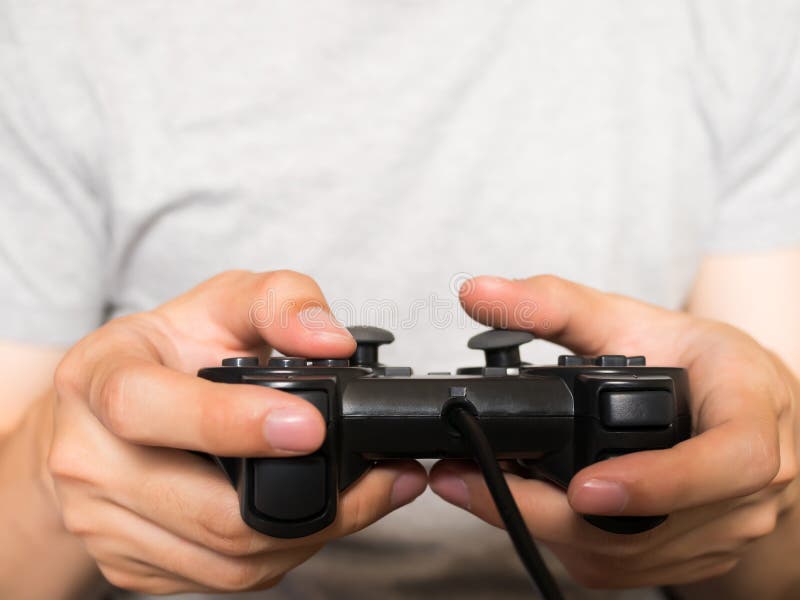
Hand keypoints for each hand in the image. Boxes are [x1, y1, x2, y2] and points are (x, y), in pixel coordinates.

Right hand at [48, 270, 426, 593]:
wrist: (108, 412)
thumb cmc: (170, 352)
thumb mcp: (222, 300)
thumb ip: (281, 301)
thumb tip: (331, 341)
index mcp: (99, 377)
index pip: (145, 407)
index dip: (229, 422)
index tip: (310, 426)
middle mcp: (87, 459)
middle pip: (205, 509)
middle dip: (312, 501)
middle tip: (383, 476)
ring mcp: (102, 523)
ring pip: (225, 559)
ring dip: (312, 536)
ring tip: (366, 499)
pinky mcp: (129, 565)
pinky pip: (220, 578)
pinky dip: (283, 555)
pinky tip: (316, 521)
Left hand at [430, 275, 798, 588]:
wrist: (737, 406)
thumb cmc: (695, 360)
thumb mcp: (633, 318)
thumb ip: (553, 303)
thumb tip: (479, 293)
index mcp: (751, 418)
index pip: (729, 462)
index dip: (660, 483)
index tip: (584, 488)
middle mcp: (747, 491)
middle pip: (650, 528)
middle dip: (550, 512)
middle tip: (471, 482)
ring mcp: (720, 533)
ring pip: (625, 557)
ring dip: (542, 527)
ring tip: (475, 488)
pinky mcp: (689, 557)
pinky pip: (620, 566)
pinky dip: (561, 540)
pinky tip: (520, 504)